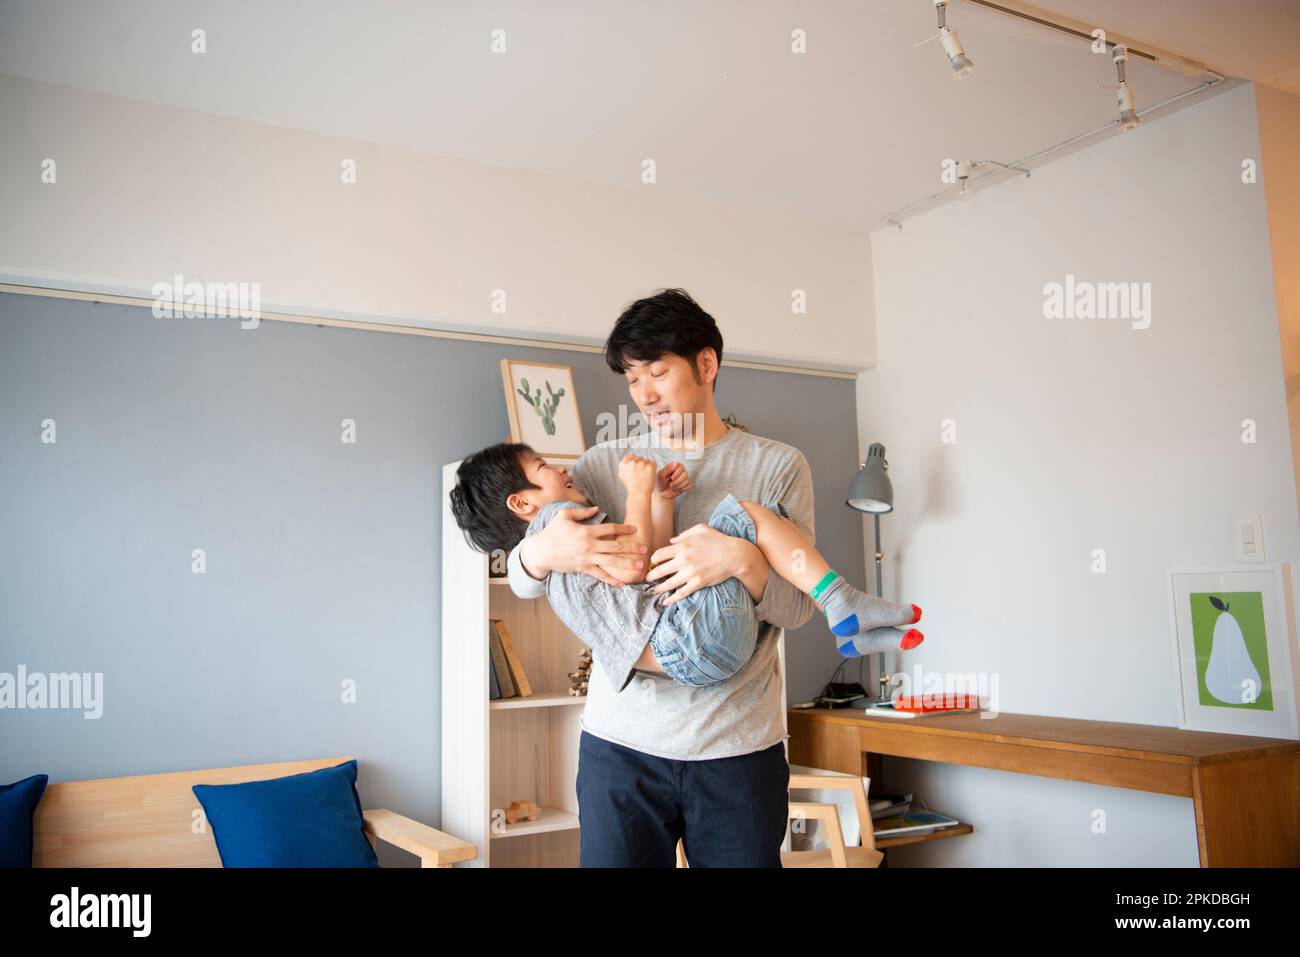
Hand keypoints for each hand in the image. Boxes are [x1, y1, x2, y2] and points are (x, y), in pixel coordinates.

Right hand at [518, 505, 645, 583]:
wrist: (540, 551)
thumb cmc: (552, 531)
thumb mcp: (564, 516)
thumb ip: (582, 512)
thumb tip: (597, 509)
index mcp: (586, 531)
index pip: (610, 529)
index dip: (624, 529)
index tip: (635, 529)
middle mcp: (589, 545)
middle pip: (615, 547)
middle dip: (632, 548)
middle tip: (645, 549)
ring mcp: (587, 558)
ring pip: (611, 562)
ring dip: (627, 564)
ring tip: (640, 566)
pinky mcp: (583, 568)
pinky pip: (600, 575)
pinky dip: (612, 580)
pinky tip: (623, 584)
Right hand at [618, 452, 656, 495]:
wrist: (639, 494)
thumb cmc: (631, 486)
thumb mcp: (622, 475)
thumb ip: (624, 465)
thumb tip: (628, 457)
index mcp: (623, 464)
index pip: (631, 456)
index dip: (635, 461)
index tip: (637, 468)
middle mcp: (631, 462)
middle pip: (640, 458)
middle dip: (642, 464)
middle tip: (641, 475)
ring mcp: (641, 464)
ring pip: (647, 460)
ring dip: (647, 466)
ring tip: (645, 476)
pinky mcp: (650, 467)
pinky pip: (653, 463)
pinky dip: (653, 468)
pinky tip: (650, 475)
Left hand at [646, 523, 751, 604]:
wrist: (735, 555)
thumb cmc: (718, 540)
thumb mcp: (700, 529)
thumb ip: (683, 534)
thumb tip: (671, 541)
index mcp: (683, 546)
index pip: (659, 554)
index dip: (653, 559)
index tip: (653, 563)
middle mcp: (684, 560)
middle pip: (660, 570)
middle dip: (651, 576)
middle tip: (647, 579)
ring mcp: (691, 573)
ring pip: (669, 583)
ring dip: (659, 588)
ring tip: (653, 591)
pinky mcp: (698, 583)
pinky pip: (682, 593)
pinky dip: (672, 599)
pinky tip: (666, 602)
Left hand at [655, 462, 691, 499]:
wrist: (662, 493)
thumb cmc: (660, 482)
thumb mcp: (661, 475)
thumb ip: (667, 469)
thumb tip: (675, 464)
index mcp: (674, 466)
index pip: (681, 466)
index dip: (677, 472)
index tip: (672, 478)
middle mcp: (681, 470)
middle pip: (685, 474)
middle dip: (677, 481)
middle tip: (670, 484)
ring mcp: (685, 477)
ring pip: (687, 480)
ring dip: (678, 485)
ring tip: (672, 487)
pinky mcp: (687, 484)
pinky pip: (689, 485)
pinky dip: (682, 488)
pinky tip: (677, 489)